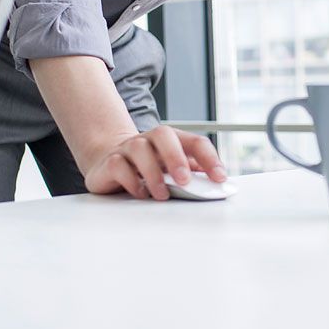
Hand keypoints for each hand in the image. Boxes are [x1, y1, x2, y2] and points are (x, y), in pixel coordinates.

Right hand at [84, 125, 227, 198]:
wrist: (109, 162)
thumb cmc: (148, 167)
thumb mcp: (173, 169)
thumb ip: (193, 173)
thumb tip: (218, 184)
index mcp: (171, 139)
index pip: (195, 142)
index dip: (209, 159)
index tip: (220, 178)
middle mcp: (149, 139)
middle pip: (164, 134)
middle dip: (176, 157)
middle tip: (184, 181)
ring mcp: (128, 148)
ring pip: (139, 149)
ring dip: (153, 173)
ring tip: (162, 194)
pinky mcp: (110, 162)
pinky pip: (118, 165)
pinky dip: (131, 181)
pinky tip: (140, 194)